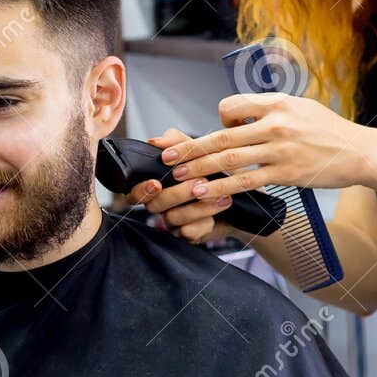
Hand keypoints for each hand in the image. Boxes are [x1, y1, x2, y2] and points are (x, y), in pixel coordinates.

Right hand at [124, 128, 240, 243]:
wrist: (243, 193)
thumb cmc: (218, 170)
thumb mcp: (200, 150)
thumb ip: (177, 142)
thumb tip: (155, 141)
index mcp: (157, 184)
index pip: (134, 192)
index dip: (141, 189)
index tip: (156, 183)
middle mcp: (161, 204)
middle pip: (155, 205)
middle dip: (178, 193)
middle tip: (201, 182)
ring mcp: (173, 221)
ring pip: (172, 218)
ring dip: (198, 207)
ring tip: (220, 196)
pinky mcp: (188, 234)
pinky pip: (188, 233)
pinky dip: (204, 221)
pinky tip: (219, 209)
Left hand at [157, 93, 375, 199]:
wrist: (359, 151)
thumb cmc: (328, 130)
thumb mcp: (300, 107)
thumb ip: (269, 110)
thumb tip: (239, 118)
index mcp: (276, 103)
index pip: (230, 107)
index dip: (218, 120)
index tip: (217, 132)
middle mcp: (275, 124)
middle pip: (222, 137)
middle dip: (190, 148)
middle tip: (167, 158)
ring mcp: (280, 150)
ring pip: (229, 160)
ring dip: (200, 169)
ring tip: (179, 177)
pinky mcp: (285, 174)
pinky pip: (247, 182)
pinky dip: (223, 188)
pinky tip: (207, 193)